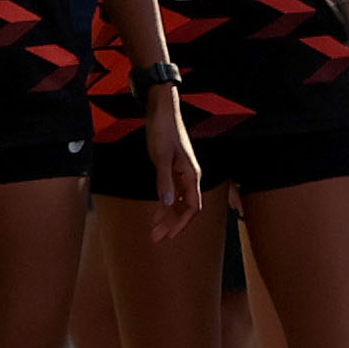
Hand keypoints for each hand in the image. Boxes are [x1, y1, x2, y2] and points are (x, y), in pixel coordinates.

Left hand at [141, 118, 205, 234]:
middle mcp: (190, 176)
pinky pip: (173, 192)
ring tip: (155, 229)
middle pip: (186, 207)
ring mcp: (182, 172)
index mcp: (191, 174)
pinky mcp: (173, 168)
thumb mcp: (161, 158)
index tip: (169, 236)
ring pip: (179, 201)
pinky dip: (166, 203)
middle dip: (172, 224)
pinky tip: (157, 211)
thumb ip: (164, 182)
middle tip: (157, 238)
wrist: (162, 110)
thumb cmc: (163, 130)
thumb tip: (168, 204)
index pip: (193, 207)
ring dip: (168, 216)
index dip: (182, 223)